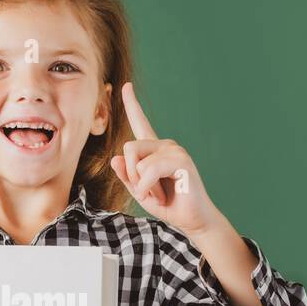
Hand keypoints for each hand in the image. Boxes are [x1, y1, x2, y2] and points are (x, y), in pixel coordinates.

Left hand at [109, 81, 221, 237]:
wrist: (192, 220)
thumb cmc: (168, 205)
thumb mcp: (140, 191)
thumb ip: (126, 176)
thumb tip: (115, 158)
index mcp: (153, 150)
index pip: (140, 123)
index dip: (132, 104)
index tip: (126, 86)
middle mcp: (164, 145)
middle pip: (128, 147)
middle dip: (130, 174)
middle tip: (146, 191)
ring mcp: (174, 150)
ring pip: (137, 160)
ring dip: (142, 185)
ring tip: (159, 194)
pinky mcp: (181, 160)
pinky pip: (149, 170)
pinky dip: (149, 188)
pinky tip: (163, 196)